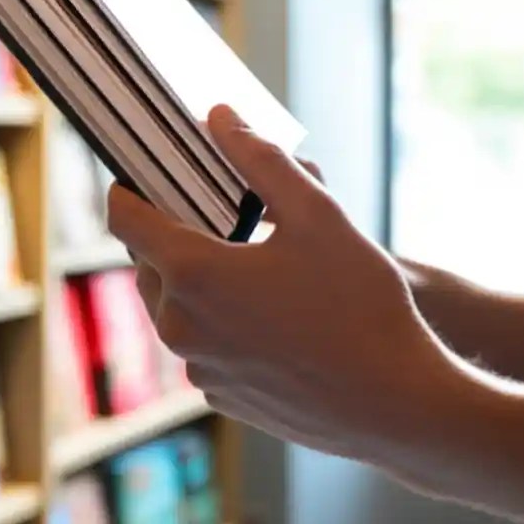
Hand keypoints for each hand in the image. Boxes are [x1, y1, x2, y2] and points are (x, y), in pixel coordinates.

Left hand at [109, 105, 466, 468]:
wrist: (397, 405)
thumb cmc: (361, 305)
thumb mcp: (318, 214)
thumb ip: (262, 159)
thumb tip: (220, 119)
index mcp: (192, 274)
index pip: (126, 220)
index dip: (127, 190)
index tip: (142, 175)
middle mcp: (181, 327)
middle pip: (149, 264)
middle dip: (170, 234)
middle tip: (211, 213)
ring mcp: (199, 369)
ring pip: (175, 309)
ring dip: (195, 280)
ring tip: (246, 262)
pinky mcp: (221, 398)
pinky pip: (203, 346)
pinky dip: (218, 323)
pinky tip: (268, 314)